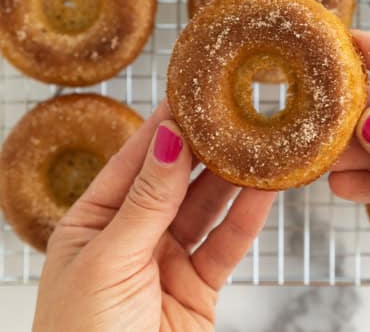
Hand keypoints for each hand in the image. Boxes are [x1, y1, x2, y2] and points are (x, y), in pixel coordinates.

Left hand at [32, 99, 274, 331]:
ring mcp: (168, 258)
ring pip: (206, 207)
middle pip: (175, 179)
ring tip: (258, 144)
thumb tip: (168, 139)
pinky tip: (266, 191)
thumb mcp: (109, 261)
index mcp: (95, 221)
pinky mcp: (199, 285)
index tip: (188, 93)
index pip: (133, 161)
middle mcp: (133, 234)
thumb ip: (145, 201)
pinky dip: (247, 218)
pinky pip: (227, 243)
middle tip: (231, 113)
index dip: (162, 127)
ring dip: (232, 179)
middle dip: (203, 148)